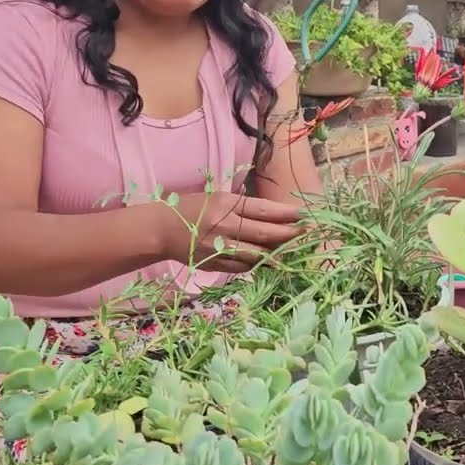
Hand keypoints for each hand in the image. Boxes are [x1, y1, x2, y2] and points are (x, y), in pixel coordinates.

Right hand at [160, 192, 303, 272]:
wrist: (160, 230)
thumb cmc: (192, 209)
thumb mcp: (216, 198)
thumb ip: (243, 207)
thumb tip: (275, 215)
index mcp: (224, 204)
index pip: (263, 210)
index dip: (285, 214)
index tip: (302, 215)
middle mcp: (223, 226)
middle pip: (264, 232)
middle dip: (288, 233)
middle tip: (304, 232)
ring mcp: (219, 247)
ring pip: (256, 253)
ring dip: (276, 251)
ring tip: (291, 248)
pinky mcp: (215, 264)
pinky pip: (243, 266)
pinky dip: (258, 262)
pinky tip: (269, 259)